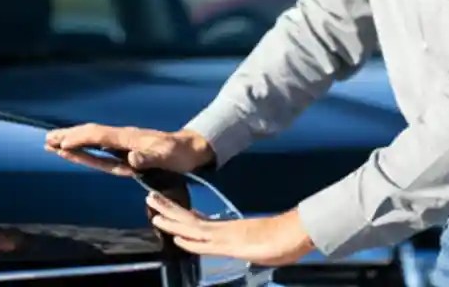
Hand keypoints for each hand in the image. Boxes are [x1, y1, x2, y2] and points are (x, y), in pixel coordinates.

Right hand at [44, 123, 214, 175]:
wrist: (191, 148)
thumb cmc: (180, 154)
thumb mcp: (168, 156)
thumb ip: (150, 156)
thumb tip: (132, 156)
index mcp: (129, 137)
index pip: (100, 136)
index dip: (81, 140)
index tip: (61, 144)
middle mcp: (123, 137)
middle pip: (91, 134)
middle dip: (69, 136)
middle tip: (46, 140)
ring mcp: (122, 143)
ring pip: (92, 140)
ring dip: (72, 141)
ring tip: (51, 143)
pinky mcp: (124, 150)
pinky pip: (99, 148)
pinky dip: (84, 149)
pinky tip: (74, 151)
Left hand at [145, 193, 315, 266]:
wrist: (297, 233)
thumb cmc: (285, 239)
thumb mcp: (262, 246)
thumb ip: (251, 245)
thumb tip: (249, 249)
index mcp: (229, 230)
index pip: (199, 223)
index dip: (181, 217)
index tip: (167, 210)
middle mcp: (223, 231)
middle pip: (190, 220)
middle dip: (169, 210)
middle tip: (151, 198)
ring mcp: (226, 236)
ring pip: (192, 227)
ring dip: (171, 219)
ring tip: (153, 207)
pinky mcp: (230, 243)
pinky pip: (205, 240)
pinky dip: (188, 237)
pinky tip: (174, 235)